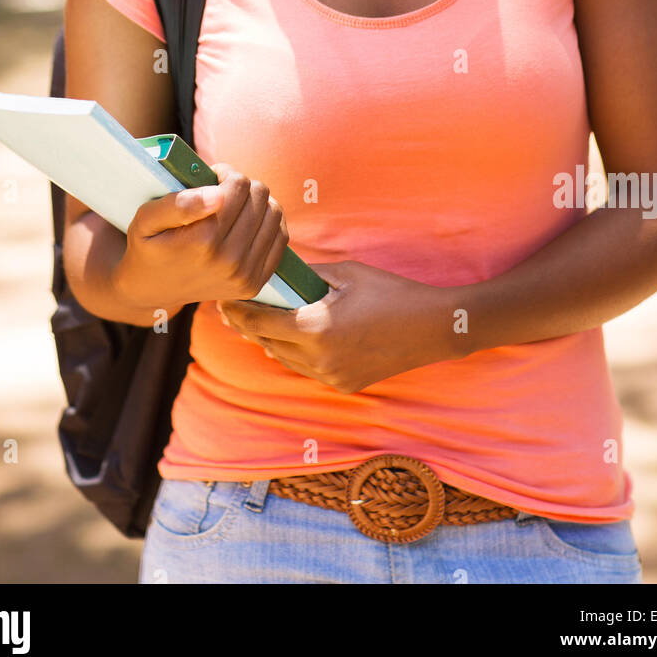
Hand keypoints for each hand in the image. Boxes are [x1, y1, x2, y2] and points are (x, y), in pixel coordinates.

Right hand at [112, 163, 288, 309]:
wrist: (153, 290)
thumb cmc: (148, 246)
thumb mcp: (146, 219)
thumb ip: (179, 203)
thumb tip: (217, 195)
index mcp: (204, 241)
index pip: (238, 186)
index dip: (226, 174)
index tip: (213, 177)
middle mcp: (229, 261)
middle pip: (259, 196)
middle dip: (242, 185)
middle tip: (222, 190)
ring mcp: (245, 275)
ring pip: (274, 213)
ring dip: (257, 201)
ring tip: (235, 204)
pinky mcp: (255, 283)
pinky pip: (281, 237)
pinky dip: (269, 221)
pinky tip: (249, 220)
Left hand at [217, 260, 452, 393]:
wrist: (434, 327)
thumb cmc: (391, 293)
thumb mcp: (347, 274)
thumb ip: (309, 276)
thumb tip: (280, 272)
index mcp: (316, 329)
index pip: (260, 323)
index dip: (237, 312)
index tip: (222, 300)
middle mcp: (319, 359)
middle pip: (267, 344)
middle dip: (248, 326)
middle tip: (232, 307)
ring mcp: (332, 376)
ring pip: (285, 359)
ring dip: (269, 341)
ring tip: (257, 320)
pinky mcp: (345, 384)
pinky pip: (307, 369)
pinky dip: (294, 353)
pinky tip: (290, 336)